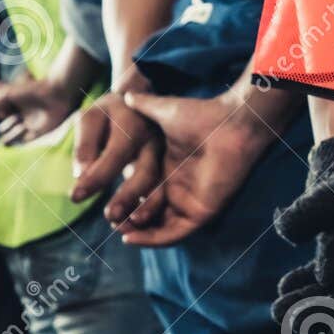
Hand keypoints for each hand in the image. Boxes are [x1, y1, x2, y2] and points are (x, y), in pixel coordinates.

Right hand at [0, 77, 77, 144]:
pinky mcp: (36, 135)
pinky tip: (24, 126)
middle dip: (5, 122)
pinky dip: (18, 135)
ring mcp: (28, 127)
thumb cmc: (32, 90)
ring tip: (20, 120)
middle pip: (2, 129)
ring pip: (7, 140)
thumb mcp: (8, 95)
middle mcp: (19, 118)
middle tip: (15, 113)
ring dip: (10, 131)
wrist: (55, 94)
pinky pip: (19, 143)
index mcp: (12, 107)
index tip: (1, 106)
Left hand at [72, 90, 162, 224]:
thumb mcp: (89, 120)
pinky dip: (151, 212)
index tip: (75, 196)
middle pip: (147, 173)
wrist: (136, 105)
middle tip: (109, 216)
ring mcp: (166, 157)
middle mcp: (155, 142)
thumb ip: (85, 146)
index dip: (96, 178)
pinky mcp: (169, 171)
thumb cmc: (106, 115)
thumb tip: (81, 176)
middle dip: (128, 197)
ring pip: (161, 188)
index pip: (115, 155)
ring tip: (122, 225)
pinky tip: (133, 224)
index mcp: (134, 124)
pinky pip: (164, 194)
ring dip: (145, 210)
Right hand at [116, 88, 278, 245]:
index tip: (101, 197)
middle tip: (108, 217)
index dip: (124, 197)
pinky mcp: (201, 212)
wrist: (231, 124)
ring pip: (159, 226)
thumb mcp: (164, 111)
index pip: (142, 191)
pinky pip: (174, 234)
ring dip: (137, 231)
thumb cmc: (203, 115)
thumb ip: (144, 106)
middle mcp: (179, 188)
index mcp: (169, 168)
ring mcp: (190, 202)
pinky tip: (132, 238)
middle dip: (127, 218)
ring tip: (116, 228)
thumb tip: (125, 94)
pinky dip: (153, 239)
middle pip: (149, 212)